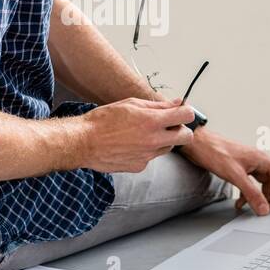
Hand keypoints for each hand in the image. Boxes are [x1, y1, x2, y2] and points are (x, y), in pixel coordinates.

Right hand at [78, 98, 194, 172]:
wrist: (83, 142)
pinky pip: (151, 157)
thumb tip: (177, 103)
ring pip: (168, 147)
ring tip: (142, 133)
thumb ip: (158, 105)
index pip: (186, 116)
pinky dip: (146, 151)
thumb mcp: (131, 104)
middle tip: (168, 124)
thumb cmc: (103, 121)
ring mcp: (147, 156)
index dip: (186, 112)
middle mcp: (153, 140)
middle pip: (186, 137)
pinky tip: (130, 144)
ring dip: (162, 140)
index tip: (181, 112)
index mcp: (152, 121)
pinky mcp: (139, 166)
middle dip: (181, 130)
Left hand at [181, 128, 269, 216]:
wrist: (197, 143)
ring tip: (256, 209)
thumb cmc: (214, 151)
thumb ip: (251, 193)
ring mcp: (248, 165)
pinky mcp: (238, 169)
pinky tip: (240, 204)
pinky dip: (247, 195)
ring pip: (261, 184)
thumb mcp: (235, 175)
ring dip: (260, 198)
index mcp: (262, 160)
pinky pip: (248, 184)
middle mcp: (257, 162)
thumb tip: (264, 208)